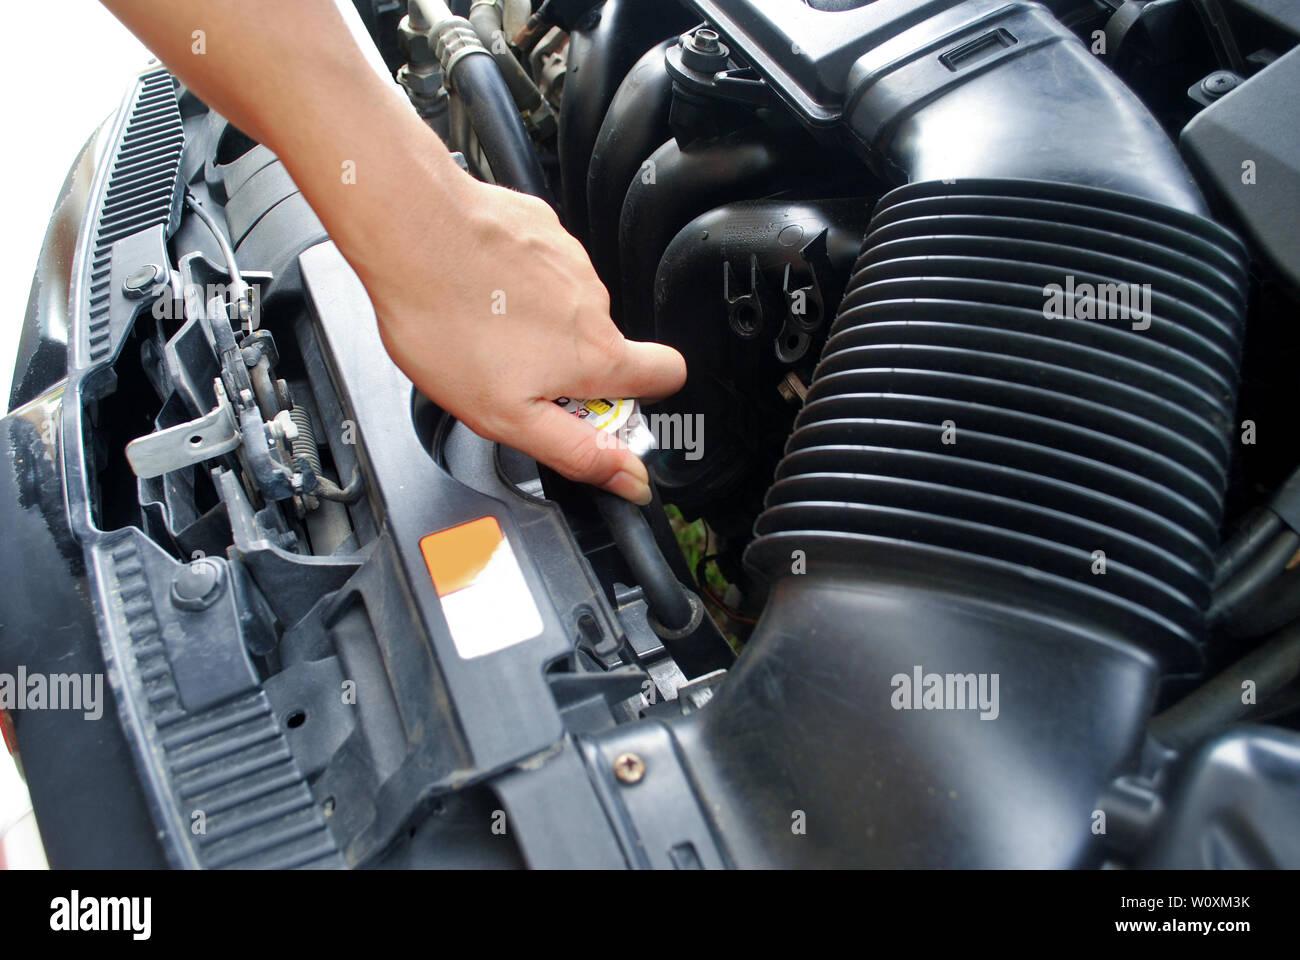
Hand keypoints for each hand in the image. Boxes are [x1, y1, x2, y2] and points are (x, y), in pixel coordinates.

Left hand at [362, 176, 685, 503]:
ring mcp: (569, 259)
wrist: (410, 232)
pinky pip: (542, 267)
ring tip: (485, 331)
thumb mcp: (509, 418)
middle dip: (571, 367)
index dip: (648, 399)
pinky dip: (517, 284)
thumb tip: (629, 478)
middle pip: (607, 345)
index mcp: (596, 354)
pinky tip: (479, 293)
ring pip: (569, 307)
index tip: (604, 412)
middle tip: (514, 378)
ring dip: (539, 325)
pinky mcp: (540, 229)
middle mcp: (594, 303)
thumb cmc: (448, 323)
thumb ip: (577, 451)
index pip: (669, 376)